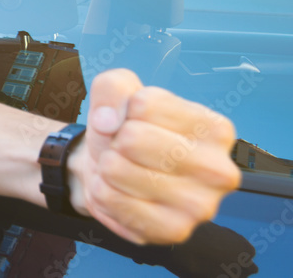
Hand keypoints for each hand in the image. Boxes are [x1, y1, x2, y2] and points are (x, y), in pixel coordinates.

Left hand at [68, 69, 240, 244]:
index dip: (125, 110)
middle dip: (115, 140)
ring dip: (106, 167)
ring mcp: (199, 205)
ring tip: (123, 170)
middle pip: (132, 138)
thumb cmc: (126, 129)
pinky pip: (110, 200)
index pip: (145, 104)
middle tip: (125, 149)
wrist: (112, 172)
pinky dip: (102, 192)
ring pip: (116, 169)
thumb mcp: (120, 90)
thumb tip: (108, 120)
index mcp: (215, 129)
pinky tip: (120, 192)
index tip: (134, 121)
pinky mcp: (173, 230)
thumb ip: (113, 88)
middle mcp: (218, 169)